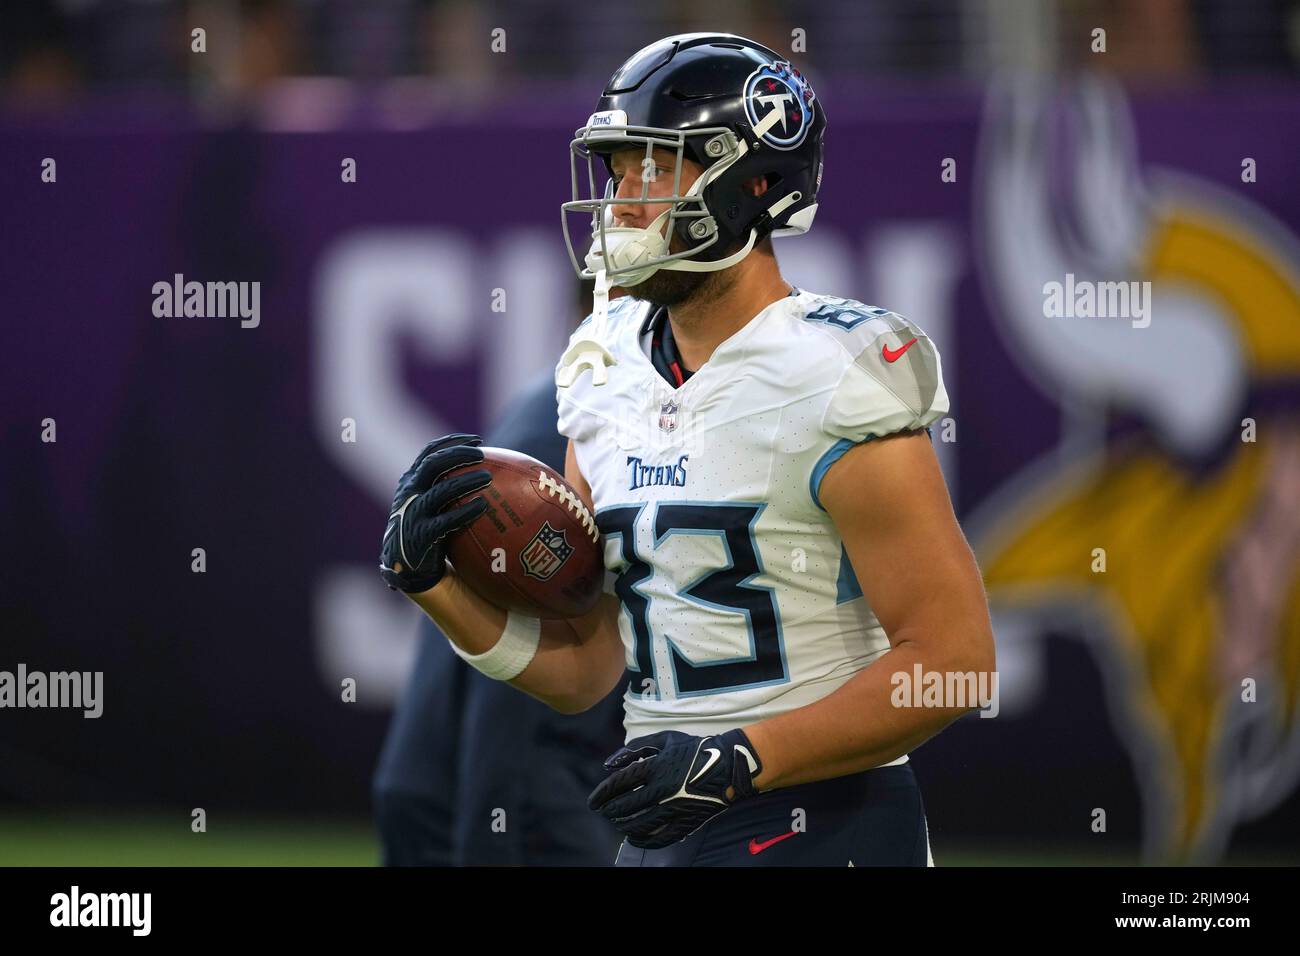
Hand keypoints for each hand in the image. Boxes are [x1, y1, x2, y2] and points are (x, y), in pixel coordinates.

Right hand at [379, 433, 491, 593]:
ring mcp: (413, 514)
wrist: (405, 567)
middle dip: (458, 455)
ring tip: (487, 477)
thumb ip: (445, 488)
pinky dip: (464, 511)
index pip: (429, 453)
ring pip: (440, 490)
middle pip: (433, 464)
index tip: (477, 440)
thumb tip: (489, 475)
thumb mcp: (428, 505)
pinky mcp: (421, 535)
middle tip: (482, 455)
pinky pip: (446, 521)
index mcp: (411, 481)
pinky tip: (483, 506)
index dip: (452, 442)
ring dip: (465, 481)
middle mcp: (409, 493)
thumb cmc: (426, 532)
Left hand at [587, 728, 762, 848]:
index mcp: (656, 767)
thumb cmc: (694, 749)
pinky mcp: (686, 822)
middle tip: (603, 812)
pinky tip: (635, 838)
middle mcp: (662, 789)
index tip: (592, 802)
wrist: (728, 766)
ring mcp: (674, 808)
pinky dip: (644, 840)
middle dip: (610, 811)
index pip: (619, 784)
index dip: (602, 794)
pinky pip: (660, 838)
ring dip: (623, 825)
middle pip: (626, 806)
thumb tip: (608, 764)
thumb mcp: (664, 739)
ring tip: (617, 823)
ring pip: (639, 825)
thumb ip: (634, 748)